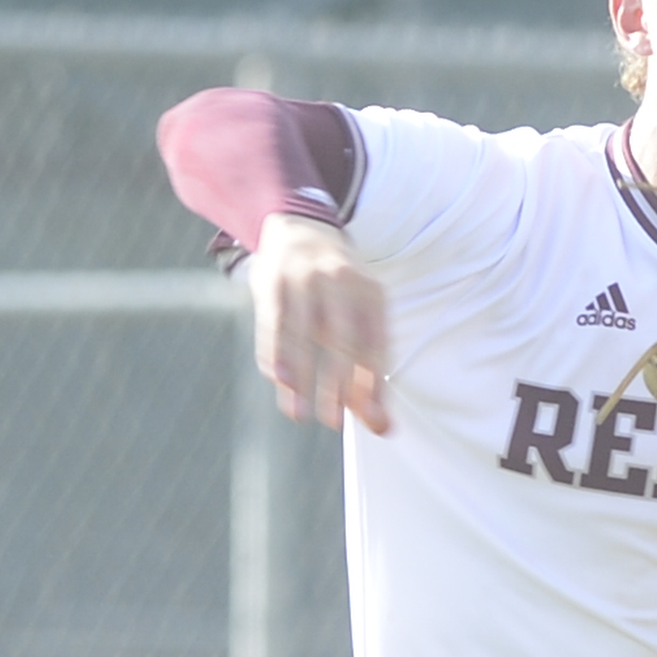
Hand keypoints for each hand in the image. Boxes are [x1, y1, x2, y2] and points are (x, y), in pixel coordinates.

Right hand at [250, 214, 389, 434]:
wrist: (300, 228)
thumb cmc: (335, 293)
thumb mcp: (358, 320)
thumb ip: (367, 374)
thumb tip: (383, 428)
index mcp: (371, 292)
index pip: (376, 343)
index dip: (374, 381)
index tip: (371, 418)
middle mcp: (341, 281)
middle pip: (344, 337)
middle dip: (339, 383)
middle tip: (334, 422)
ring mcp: (304, 278)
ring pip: (303, 333)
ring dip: (301, 376)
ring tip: (299, 415)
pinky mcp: (273, 281)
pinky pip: (274, 321)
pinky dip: (275, 352)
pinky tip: (278, 380)